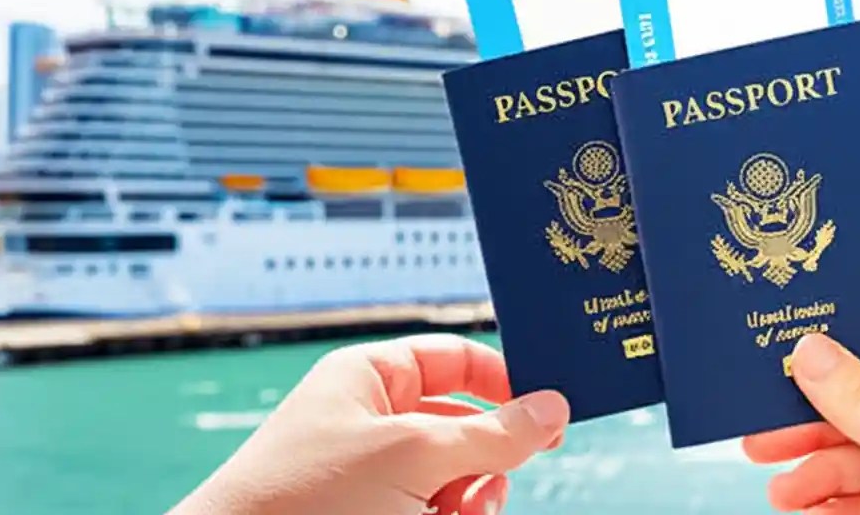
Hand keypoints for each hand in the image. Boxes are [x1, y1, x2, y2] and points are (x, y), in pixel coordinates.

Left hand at [170, 334, 568, 514]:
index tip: (551, 411)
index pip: (454, 359)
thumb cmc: (305, 498)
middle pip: (468, 429)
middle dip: (486, 462)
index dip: (504, 379)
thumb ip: (492, 433)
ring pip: (461, 483)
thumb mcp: (411, 453)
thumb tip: (554, 408)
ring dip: (470, 503)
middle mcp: (374, 425)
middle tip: (484, 485)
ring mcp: (377, 481)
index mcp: (370, 378)